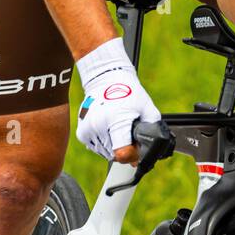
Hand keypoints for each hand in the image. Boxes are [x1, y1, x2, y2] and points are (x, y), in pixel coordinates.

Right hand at [75, 38, 159, 162]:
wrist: (106, 79)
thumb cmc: (128, 92)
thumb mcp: (147, 107)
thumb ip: (152, 129)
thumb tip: (149, 152)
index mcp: (115, 120)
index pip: (121, 153)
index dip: (132, 155)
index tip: (135, 147)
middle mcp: (98, 126)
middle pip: (114, 155)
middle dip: (124, 149)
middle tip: (129, 133)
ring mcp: (88, 130)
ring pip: (105, 153)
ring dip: (113, 146)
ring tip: (118, 128)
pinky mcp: (81, 132)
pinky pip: (96, 148)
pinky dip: (104, 143)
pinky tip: (109, 129)